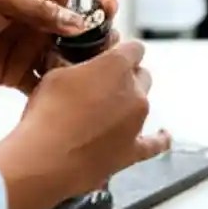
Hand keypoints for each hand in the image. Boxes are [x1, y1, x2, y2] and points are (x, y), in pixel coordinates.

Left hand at [0, 0, 115, 91]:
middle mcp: (39, 23)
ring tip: (88, 73)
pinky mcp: (21, 73)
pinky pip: (46, 83)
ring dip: (80, 66)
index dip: (95, 5)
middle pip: (79, 32)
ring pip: (67, 59)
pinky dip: (57, 88)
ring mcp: (31, 49)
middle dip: (95, 40)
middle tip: (103, 49)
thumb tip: (77, 21)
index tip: (109, 12)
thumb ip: (41, 10)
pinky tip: (65, 92)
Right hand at [0, 40, 172, 208]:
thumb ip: (75, 66)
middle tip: (102, 84)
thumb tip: (76, 67)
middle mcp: (134, 92)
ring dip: (129, 104)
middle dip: (126, 77)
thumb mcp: (54, 75)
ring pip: (143, 104)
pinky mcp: (132, 151)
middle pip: (141, 76)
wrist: (44, 160)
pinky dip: (159, 139)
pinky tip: (163, 135)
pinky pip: (155, 144)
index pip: (134, 49)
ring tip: (106, 111)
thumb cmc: (47, 115)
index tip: (111, 54)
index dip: (121, 50)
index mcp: (117, 66)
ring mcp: (136, 123)